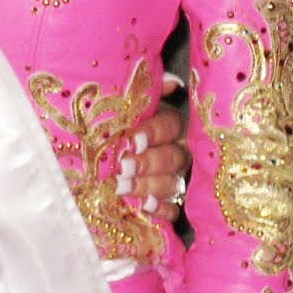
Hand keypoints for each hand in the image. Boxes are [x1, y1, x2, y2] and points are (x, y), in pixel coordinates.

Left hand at [115, 78, 190, 223]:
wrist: (115, 151)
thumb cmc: (123, 121)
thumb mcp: (132, 103)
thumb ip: (148, 92)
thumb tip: (172, 82)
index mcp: (170, 123)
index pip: (168, 126)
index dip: (152, 133)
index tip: (132, 139)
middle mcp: (177, 150)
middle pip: (171, 158)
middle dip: (146, 163)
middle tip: (122, 166)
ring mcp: (177, 177)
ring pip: (171, 183)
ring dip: (147, 187)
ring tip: (122, 187)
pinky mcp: (172, 200)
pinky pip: (173, 209)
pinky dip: (161, 210)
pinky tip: (145, 208)